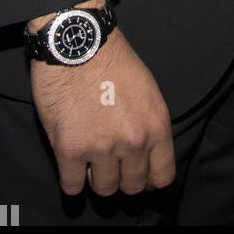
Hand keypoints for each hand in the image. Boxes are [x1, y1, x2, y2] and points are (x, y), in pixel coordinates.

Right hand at [30, 27, 175, 196]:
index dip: (150, 179)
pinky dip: (72, 180)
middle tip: (113, 166)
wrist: (80, 44)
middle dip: (123, 179)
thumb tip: (146, 154)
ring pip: (104, 189)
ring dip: (97, 179)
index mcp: (156, 126)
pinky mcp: (70, 150)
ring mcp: (102, 148)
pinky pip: (72, 186)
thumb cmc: (112, 61)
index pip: (162, 176)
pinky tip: (72, 165)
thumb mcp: (148, 91)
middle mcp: (134, 141)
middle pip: (133, 186)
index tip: (140, 176)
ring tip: (91, 161)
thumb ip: (149, 126)